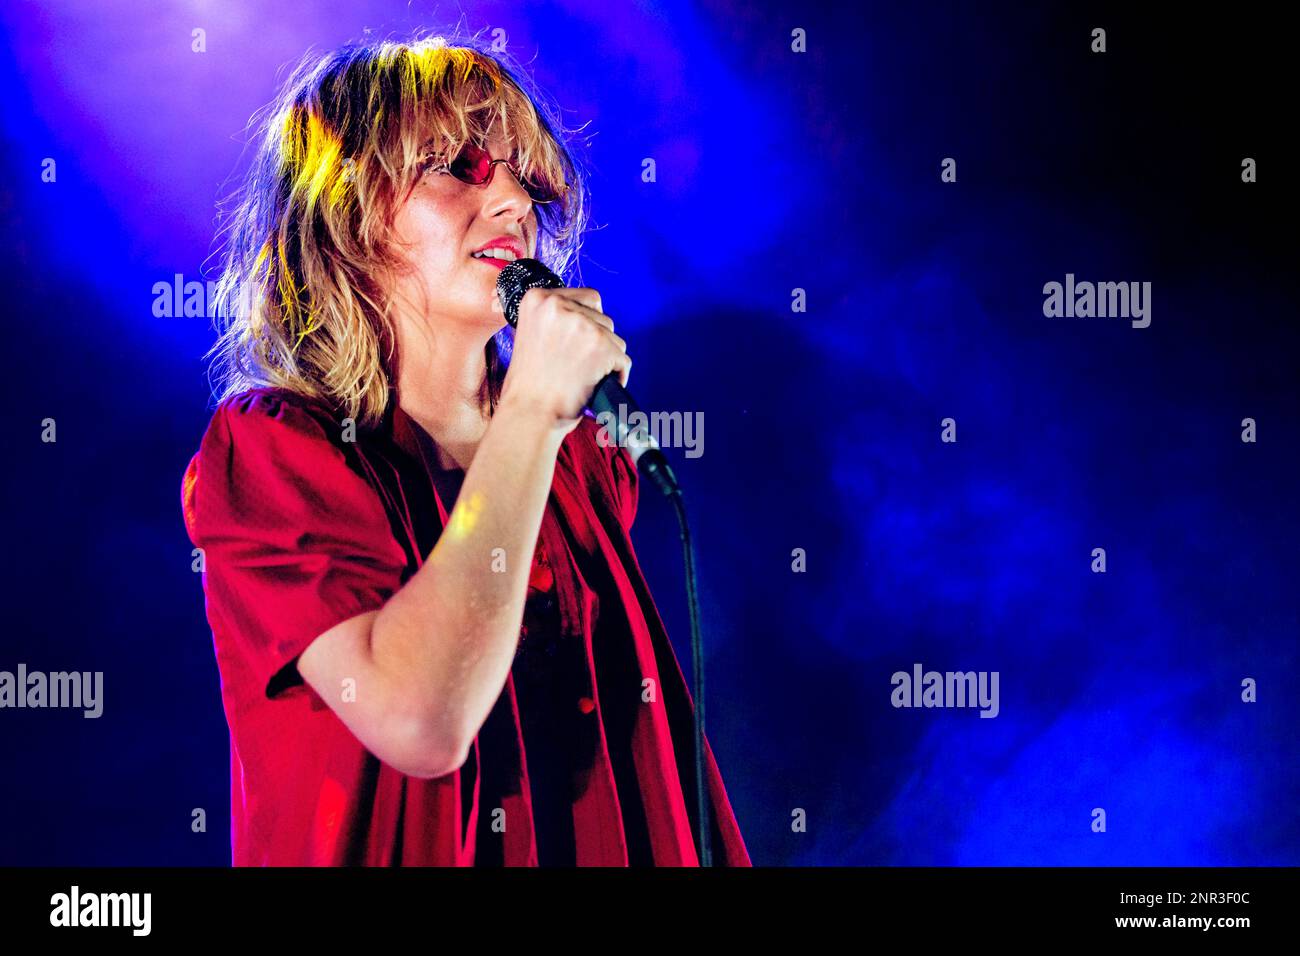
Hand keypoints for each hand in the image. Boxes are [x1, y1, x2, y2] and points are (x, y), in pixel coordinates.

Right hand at [497, 286, 631, 433]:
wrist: (529, 414)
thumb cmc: (528, 386)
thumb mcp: (531, 335)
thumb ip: (555, 320)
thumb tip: (586, 315)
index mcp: (538, 298)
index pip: (587, 297)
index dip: (588, 322)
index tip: (579, 342)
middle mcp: (559, 306)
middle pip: (603, 318)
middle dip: (597, 341)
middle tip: (578, 365)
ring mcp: (583, 325)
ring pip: (615, 338)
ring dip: (606, 358)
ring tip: (583, 376)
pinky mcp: (602, 346)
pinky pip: (623, 359)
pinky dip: (617, 375)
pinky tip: (596, 385)